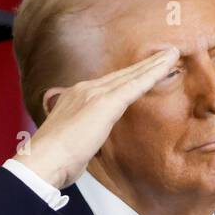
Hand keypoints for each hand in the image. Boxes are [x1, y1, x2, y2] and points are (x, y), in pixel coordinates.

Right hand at [20, 47, 180, 188]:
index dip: (126, 78)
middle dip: (143, 65)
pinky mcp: (105, 103)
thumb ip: (81, 138)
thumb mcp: (69, 144)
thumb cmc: (54, 161)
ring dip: (153, 65)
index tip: (141, 72)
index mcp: (74, 99)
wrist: (42, 160)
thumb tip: (83, 148)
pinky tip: (167, 65)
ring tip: (172, 54)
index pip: (107, 85)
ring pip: (130, 76)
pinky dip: (152, 73)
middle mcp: (83, 90)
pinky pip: (135, 85)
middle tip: (165, 54)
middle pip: (121, 75)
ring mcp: (94, 94)